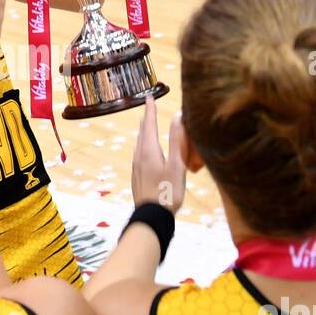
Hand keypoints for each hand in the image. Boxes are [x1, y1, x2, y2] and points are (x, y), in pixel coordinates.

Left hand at [131, 95, 186, 211]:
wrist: (151, 217)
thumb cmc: (168, 192)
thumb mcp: (177, 165)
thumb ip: (178, 141)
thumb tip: (178, 117)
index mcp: (149, 151)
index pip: (150, 125)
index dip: (151, 110)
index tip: (150, 97)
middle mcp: (140, 156)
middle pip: (143, 133)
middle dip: (147, 119)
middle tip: (148, 107)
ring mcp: (137, 167)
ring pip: (139, 144)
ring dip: (144, 132)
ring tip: (146, 126)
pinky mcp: (137, 177)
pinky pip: (139, 155)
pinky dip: (143, 146)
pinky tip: (145, 152)